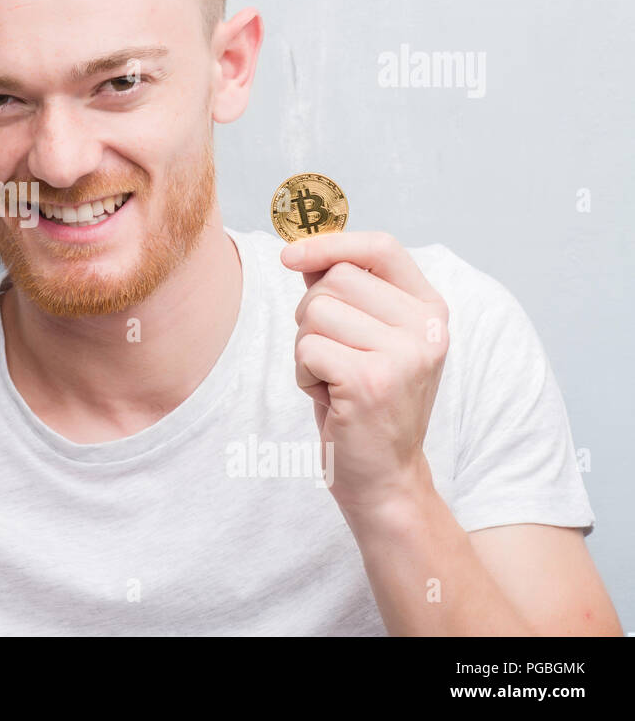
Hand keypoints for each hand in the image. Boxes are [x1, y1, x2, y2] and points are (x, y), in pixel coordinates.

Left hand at [280, 231, 448, 518]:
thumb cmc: (366, 403)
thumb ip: (344, 293)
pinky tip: (330, 397)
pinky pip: (307, 349)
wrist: (384, 477)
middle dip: (311, 314)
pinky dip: (304, 374)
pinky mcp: (372, 381)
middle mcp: (427, 328)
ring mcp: (404, 354)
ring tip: (335, 379)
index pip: (381, 247)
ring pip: (315, 313)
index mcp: (430, 310)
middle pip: (335, 279)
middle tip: (331, 354)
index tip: (290, 255)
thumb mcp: (365, 339)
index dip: (331, 242)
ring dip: (307, 348)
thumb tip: (303, 249)